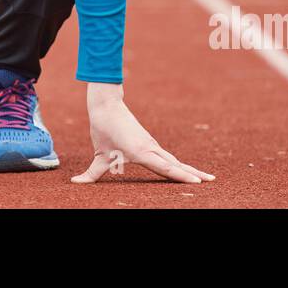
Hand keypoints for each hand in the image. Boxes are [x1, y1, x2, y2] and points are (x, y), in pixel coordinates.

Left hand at [72, 83, 215, 184]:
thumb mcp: (98, 153)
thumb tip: (76, 183)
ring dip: (188, 168)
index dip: (181, 175)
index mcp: (141, 152)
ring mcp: (151, 145)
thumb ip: (91, 172)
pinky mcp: (149, 142)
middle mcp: (151, 148)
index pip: (165, 167)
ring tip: (204, 178)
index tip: (197, 181)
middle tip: (211, 181)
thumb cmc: (103, 128)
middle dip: (192, 173)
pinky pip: (166, 156)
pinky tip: (183, 169)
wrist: (106, 105)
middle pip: (175, 164)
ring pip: (173, 160)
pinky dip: (176, 163)